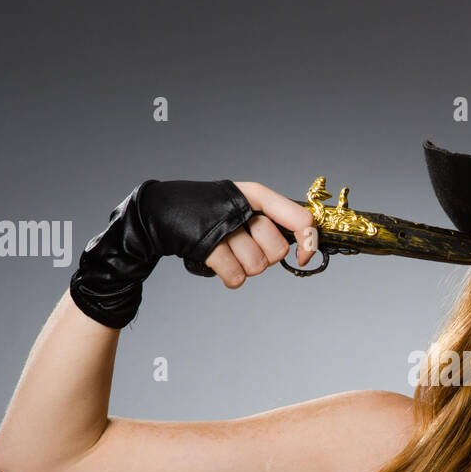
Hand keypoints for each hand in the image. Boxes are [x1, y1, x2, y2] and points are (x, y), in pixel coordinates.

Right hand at [200, 181, 317, 288]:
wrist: (161, 212)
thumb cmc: (209, 213)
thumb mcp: (241, 206)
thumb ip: (271, 219)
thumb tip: (304, 245)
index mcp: (257, 194)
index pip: (300, 219)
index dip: (309, 242)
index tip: (303, 257)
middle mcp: (243, 206)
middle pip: (278, 249)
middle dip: (264, 257)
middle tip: (243, 247)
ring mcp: (224, 224)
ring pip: (257, 265)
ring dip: (243, 267)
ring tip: (226, 252)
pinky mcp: (206, 244)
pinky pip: (236, 276)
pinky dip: (229, 276)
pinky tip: (219, 264)